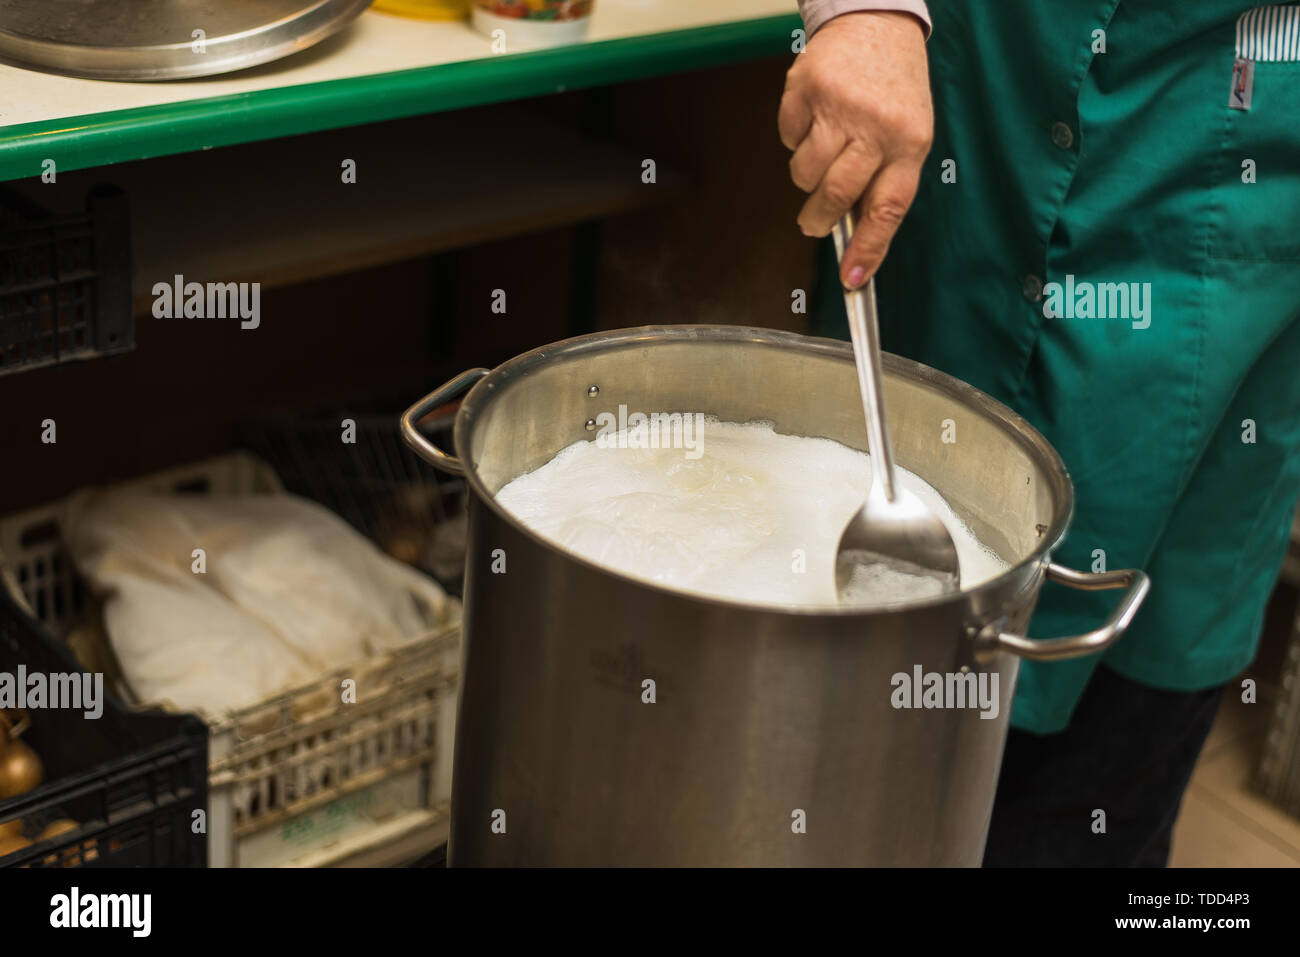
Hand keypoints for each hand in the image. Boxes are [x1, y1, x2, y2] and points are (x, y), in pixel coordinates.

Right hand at [779, 12, 932, 287]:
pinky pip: (787, 138)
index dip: (867, 249)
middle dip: (819, 219)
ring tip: (822, 153)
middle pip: (835, 195)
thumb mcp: (909, 133)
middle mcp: (875, 126)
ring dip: (806, 176)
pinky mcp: (805, 90)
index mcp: (909, 143)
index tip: (851, 280)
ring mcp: (838, 106)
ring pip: (804, 173)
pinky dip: (795, 138)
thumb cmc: (894, 86)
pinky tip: (814, 119)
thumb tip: (856, 235)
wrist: (876, 22)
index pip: (887, 209)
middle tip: (815, 222)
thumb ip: (885, 181)